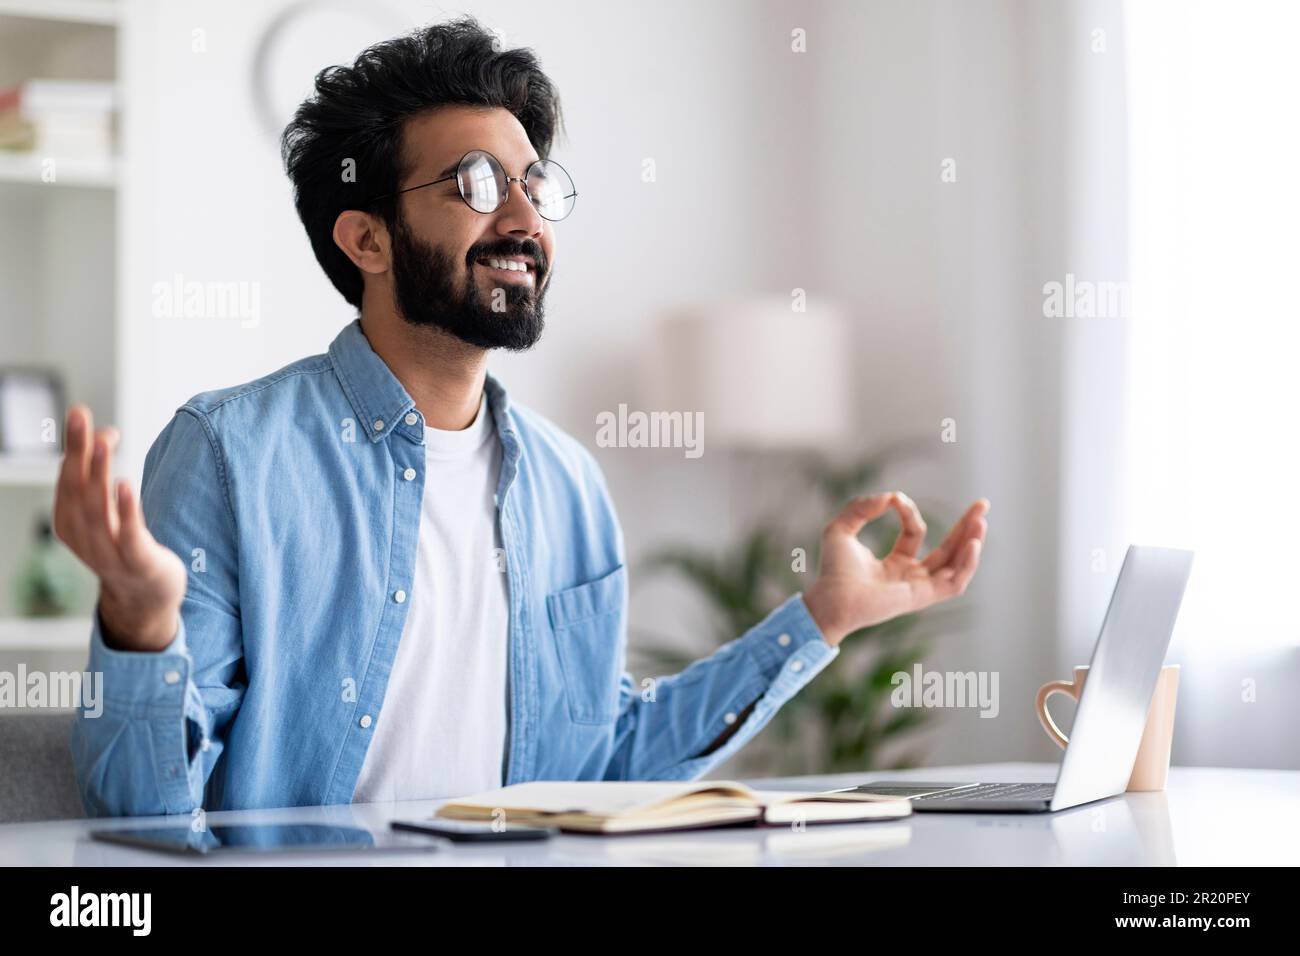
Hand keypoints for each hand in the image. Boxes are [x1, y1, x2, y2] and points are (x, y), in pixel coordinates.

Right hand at [53, 405, 186, 650]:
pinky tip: (126, 484)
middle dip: (78, 451)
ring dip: (98, 472)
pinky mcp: (138, 561)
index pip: (66, 479)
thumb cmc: (124, 546)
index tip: (82, 414)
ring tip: (103, 442)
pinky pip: (129, 534)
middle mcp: (83, 536)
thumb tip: (102, 433)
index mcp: (69, 522)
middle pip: (78, 488)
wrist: (145, 598)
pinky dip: (125, 510)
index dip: (74, 447)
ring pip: (99, 509)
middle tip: (81, 416)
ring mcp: (109, 551)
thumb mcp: (105, 512)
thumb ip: (100, 477)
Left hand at [802, 492, 988, 645]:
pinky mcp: (923, 597)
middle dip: (966, 527)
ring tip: (982, 520)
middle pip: (948, 550)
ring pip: (955, 565)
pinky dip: (967, 564)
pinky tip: (972, 543)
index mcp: (894, 563)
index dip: (909, 512)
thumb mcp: (841, 528)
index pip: (915, 533)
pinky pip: (954, 583)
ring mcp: (918, 588)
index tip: (895, 499)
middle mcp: (910, 577)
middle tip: (982, 504)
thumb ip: (862, 508)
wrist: (830, 598)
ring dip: (971, 542)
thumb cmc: (832, 570)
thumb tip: (890, 496)